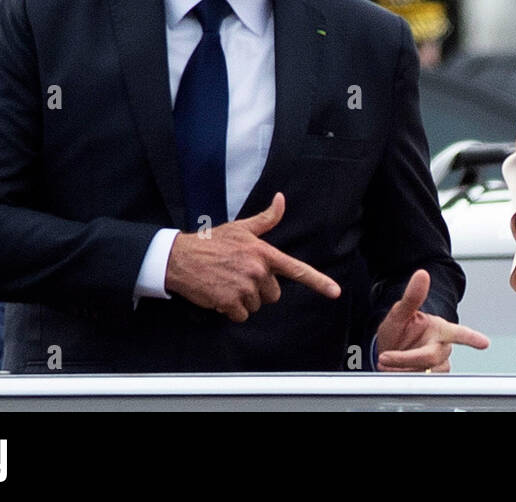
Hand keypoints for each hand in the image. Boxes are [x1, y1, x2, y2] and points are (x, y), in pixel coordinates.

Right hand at [164, 192, 339, 322]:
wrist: (180, 257)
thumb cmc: (211, 242)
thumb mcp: (241, 227)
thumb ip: (266, 219)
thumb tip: (281, 199)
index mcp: (264, 253)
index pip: (297, 269)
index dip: (318, 282)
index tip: (335, 292)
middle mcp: (258, 270)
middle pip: (273, 294)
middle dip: (259, 289)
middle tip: (239, 275)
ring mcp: (244, 287)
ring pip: (256, 306)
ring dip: (243, 299)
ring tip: (227, 282)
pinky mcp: (229, 302)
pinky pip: (240, 315)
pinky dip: (231, 310)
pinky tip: (220, 294)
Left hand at [375, 269, 489, 371]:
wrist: (388, 350)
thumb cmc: (398, 331)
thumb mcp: (399, 313)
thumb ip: (412, 296)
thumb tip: (422, 274)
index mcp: (439, 328)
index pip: (458, 333)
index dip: (471, 338)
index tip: (484, 343)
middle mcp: (442, 346)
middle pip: (431, 357)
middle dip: (406, 359)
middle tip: (385, 357)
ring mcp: (438, 364)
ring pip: (426, 372)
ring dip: (405, 369)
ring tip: (391, 362)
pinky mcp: (432, 378)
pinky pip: (422, 382)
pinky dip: (407, 377)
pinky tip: (398, 371)